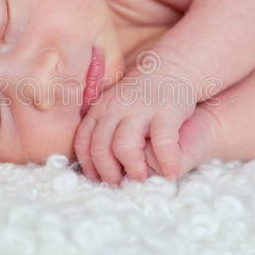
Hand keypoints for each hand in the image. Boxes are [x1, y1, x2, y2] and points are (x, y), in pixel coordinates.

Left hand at [74, 51, 197, 185]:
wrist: (170, 69)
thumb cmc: (140, 99)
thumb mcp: (113, 109)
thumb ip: (103, 131)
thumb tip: (97, 169)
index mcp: (99, 110)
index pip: (84, 143)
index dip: (89, 167)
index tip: (100, 181)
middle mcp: (115, 109)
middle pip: (100, 147)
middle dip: (108, 172)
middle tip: (120, 185)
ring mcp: (139, 109)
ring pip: (123, 146)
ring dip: (131, 168)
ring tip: (141, 179)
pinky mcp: (166, 110)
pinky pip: (162, 142)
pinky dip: (166, 162)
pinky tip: (171, 174)